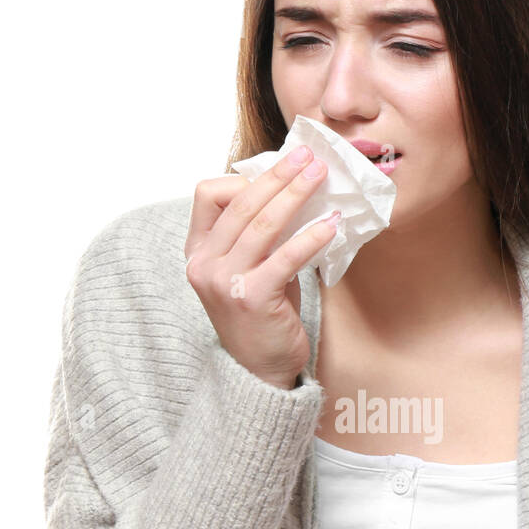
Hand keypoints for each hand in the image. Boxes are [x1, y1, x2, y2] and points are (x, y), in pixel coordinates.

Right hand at [184, 143, 341, 389]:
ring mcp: (223, 281)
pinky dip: (310, 236)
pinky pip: (285, 257)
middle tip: (307, 157)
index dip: (243, 179)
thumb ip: (260, 233)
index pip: (206, 195)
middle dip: (277, 176)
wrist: (259, 372)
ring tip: (319, 177)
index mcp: (197, 252)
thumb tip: (294, 188)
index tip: (278, 171)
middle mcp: (203, 264)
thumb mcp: (251, 268)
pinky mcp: (251, 298)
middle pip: (239, 204)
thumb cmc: (262, 315)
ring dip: (295, 195)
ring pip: (261, 224)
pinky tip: (331, 224)